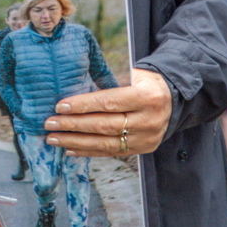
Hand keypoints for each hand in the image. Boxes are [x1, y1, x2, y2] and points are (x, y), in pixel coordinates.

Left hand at [44, 68, 171, 156]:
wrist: (175, 100)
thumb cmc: (148, 83)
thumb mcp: (136, 75)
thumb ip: (111, 82)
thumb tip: (76, 90)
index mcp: (147, 97)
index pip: (109, 102)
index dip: (83, 105)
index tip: (60, 106)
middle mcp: (148, 120)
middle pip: (104, 125)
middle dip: (73, 125)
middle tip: (50, 123)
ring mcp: (146, 138)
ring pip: (105, 143)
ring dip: (76, 142)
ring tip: (54, 138)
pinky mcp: (143, 149)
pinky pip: (111, 152)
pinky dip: (89, 151)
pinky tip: (70, 149)